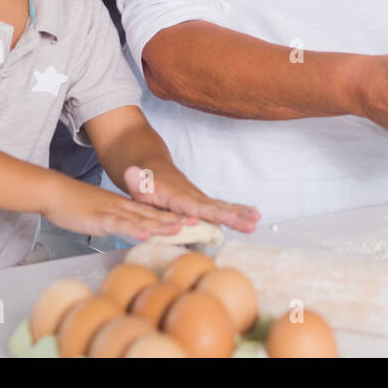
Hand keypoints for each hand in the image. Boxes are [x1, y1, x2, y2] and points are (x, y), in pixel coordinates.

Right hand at [40, 175, 190, 242]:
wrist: (56, 193)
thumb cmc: (75, 205)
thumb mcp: (102, 214)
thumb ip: (118, 222)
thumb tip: (132, 231)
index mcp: (124, 207)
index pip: (151, 213)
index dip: (171, 217)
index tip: (190, 222)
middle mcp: (122, 208)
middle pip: (152, 215)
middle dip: (174, 220)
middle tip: (196, 224)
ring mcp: (112, 211)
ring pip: (140, 218)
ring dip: (160, 224)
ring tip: (179, 228)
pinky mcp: (100, 218)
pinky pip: (119, 224)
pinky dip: (134, 229)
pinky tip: (145, 233)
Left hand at [122, 165, 259, 233]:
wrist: (151, 166)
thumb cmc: (143, 181)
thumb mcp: (136, 182)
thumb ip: (136, 181)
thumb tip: (131, 172)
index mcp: (178, 196)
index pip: (198, 207)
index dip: (214, 213)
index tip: (229, 217)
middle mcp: (193, 196)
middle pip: (216, 207)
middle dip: (235, 215)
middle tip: (253, 222)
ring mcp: (199, 198)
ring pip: (222, 206)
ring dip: (241, 213)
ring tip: (257, 219)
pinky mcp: (201, 202)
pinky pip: (221, 207)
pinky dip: (238, 210)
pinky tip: (252, 215)